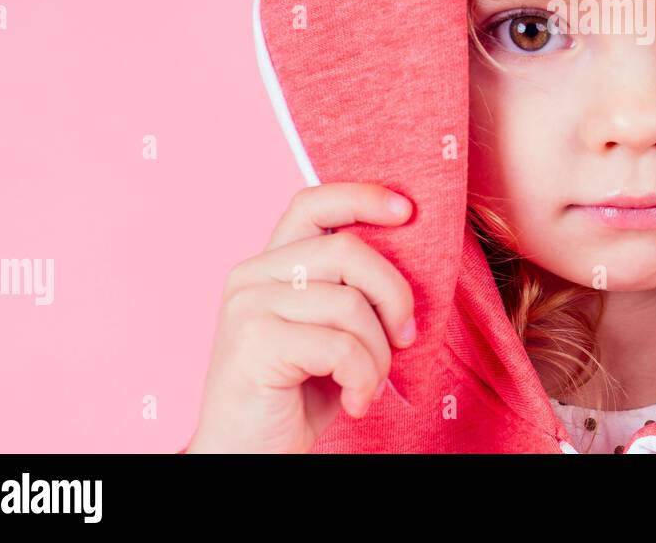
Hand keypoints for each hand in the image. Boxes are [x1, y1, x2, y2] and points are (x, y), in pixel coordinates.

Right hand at [184, 183, 416, 452]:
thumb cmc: (296, 397)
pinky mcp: (255, 342)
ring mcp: (248, 306)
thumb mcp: (332, 332)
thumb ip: (353, 292)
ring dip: (378, 354)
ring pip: (351, 304)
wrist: (246, 458)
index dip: (363, 197)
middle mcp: (251, 275)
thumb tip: (409, 259)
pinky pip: (341, 346)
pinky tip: (355, 402)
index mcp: (270, 265)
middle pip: (349, 250)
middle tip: (405, 338)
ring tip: (369, 385)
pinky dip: (363, 378)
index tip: (408, 211)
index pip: (313, 203)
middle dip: (394, 296)